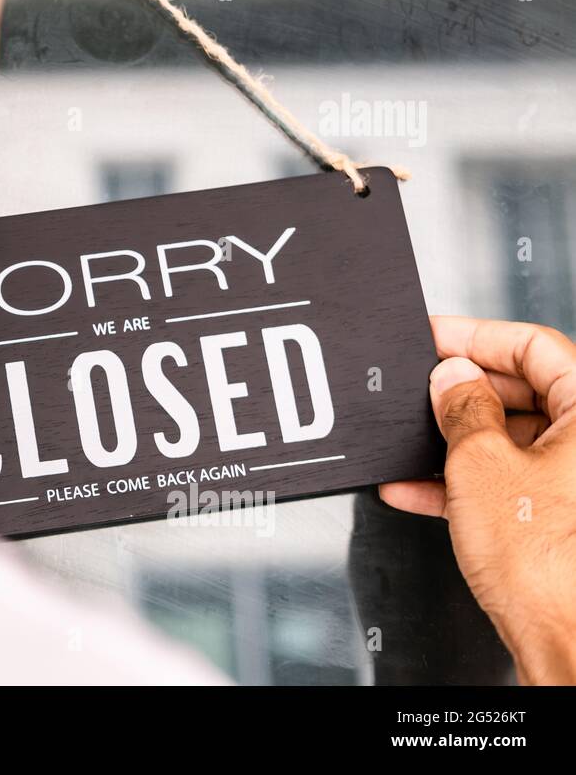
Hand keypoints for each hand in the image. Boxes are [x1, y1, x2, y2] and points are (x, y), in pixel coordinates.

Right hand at [380, 315, 575, 684]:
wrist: (566, 640)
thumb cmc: (548, 564)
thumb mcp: (479, 463)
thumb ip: (461, 407)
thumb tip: (452, 377)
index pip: (535, 346)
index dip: (476, 336)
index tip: (437, 336)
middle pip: (528, 390)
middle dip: (464, 391)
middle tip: (422, 391)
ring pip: (516, 437)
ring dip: (458, 440)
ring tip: (414, 443)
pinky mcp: (565, 518)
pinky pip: (512, 478)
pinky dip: (467, 479)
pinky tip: (421, 487)